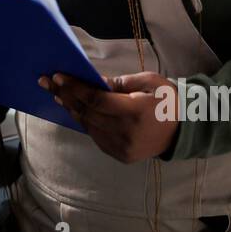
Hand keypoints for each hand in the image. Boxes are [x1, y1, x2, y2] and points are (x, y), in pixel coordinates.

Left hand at [38, 71, 178, 162]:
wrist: (184, 130)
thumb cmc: (167, 100)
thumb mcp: (150, 82)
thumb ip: (121, 83)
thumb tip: (95, 81)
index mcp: (136, 112)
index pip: (96, 99)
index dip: (75, 88)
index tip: (57, 76)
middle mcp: (127, 133)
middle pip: (87, 113)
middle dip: (65, 96)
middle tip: (46, 82)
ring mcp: (123, 147)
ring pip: (88, 126)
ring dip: (71, 109)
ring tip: (57, 95)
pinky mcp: (121, 155)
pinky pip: (96, 137)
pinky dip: (84, 122)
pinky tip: (75, 110)